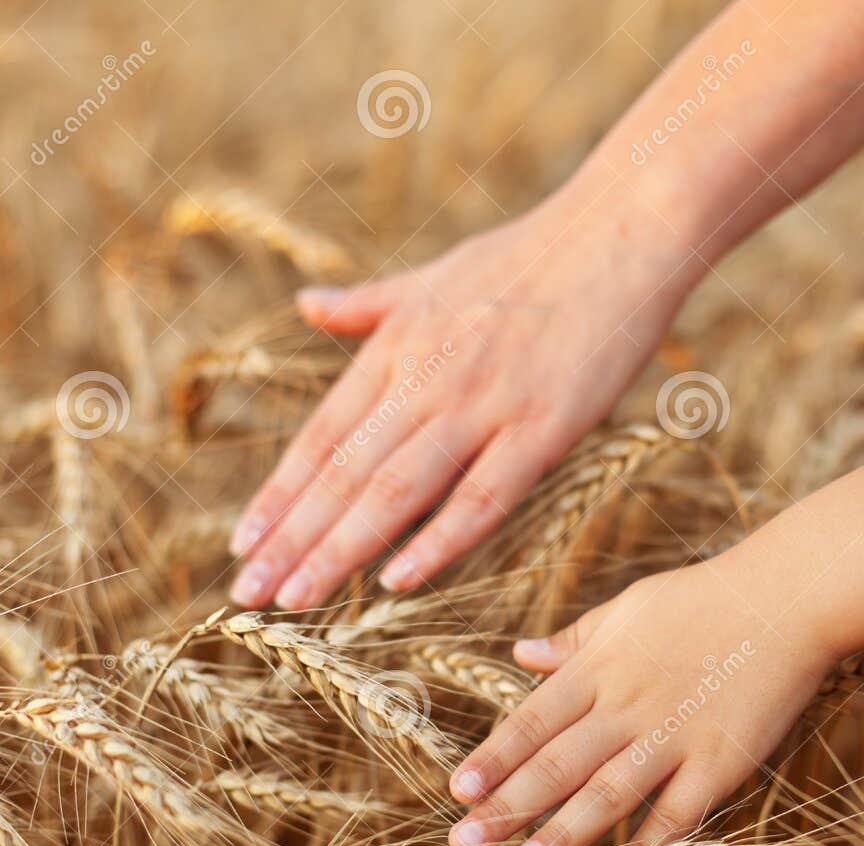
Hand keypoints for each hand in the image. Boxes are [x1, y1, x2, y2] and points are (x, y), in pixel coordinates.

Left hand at [227, 193, 694, 609]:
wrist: (620, 230)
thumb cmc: (529, 258)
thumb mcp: (433, 275)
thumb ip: (368, 304)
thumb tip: (307, 303)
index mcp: (397, 347)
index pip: (324, 436)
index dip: (281, 494)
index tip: (244, 544)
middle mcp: (428, 379)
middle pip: (346, 471)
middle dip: (293, 537)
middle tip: (248, 593)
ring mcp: (484, 404)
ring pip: (397, 489)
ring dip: (341, 548)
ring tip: (298, 598)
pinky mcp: (545, 426)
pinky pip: (484, 495)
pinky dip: (440, 540)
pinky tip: (398, 580)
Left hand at [444, 555, 831, 845]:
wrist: (787, 597)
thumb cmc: (705, 599)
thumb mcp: (629, 608)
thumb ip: (575, 638)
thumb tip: (522, 653)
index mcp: (600, 667)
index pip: (533, 719)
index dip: (494, 757)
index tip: (457, 790)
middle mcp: (627, 704)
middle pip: (557, 762)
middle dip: (507, 806)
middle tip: (463, 844)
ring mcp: (674, 734)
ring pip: (607, 791)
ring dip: (562, 832)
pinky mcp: (721, 760)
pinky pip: (678, 811)